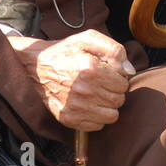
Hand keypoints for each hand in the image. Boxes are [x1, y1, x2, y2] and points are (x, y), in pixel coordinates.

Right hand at [9, 29, 135, 131]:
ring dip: (108, 106)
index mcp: (91, 69)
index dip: (119, 79)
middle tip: (104, 84)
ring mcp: (76, 107)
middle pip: (119, 100)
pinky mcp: (68, 118)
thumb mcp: (88, 39)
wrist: (36, 67)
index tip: (110, 75)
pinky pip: (97, 126)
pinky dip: (97, 117)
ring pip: (111, 116)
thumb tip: (129, 70)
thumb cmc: (65, 52)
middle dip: (115, 92)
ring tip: (97, 95)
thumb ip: (114, 50)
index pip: (123, 84)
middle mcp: (84, 90)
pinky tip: (89, 105)